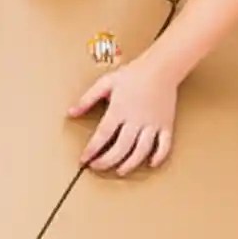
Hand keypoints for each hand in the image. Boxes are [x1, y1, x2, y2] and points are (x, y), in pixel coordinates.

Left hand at [68, 57, 177, 175]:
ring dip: (129, 164)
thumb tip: (71, 112)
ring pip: (141, 151)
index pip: (103, 135)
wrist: (162, 67)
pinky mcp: (166, 125)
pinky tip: (151, 163)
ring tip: (120, 171)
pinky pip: (164, 145)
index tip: (84, 160)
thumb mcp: (106, 83)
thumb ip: (87, 99)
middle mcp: (136, 120)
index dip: (92, 150)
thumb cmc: (134, 74)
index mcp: (120, 110)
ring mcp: (152, 124)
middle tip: (97, 167)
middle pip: (120, 148)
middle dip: (107, 161)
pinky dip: (159, 157)